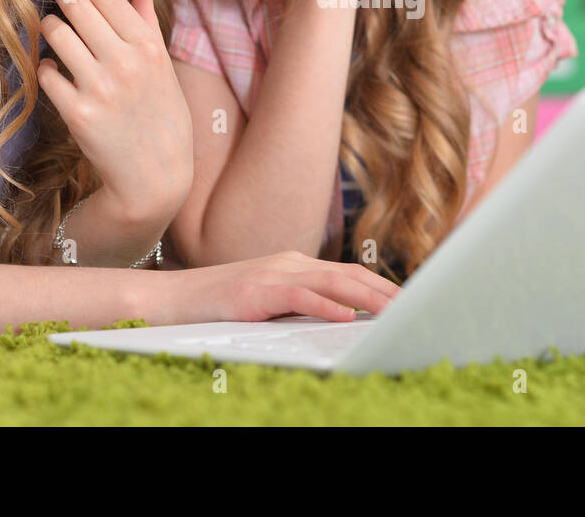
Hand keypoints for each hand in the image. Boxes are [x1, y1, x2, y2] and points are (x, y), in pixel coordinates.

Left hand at [37, 0, 191, 221]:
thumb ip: (149, 26)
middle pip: (79, 7)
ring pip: (57, 34)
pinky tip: (55, 70)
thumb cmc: (162, 118)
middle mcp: (126, 62)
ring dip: (50, 26)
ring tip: (52, 28)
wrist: (154, 177)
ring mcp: (100, 87)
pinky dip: (47, 67)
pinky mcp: (77, 113)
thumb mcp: (164, 70)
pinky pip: (47, 73)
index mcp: (149, 47)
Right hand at [168, 250, 400, 323]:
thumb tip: (341, 320)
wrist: (169, 299)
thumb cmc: (217, 305)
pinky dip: (325, 305)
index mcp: (293, 266)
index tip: (407, 300)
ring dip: (366, 296)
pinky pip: (297, 297)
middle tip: (414, 306)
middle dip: (383, 290)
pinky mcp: (254, 292)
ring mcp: (271, 275)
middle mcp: (288, 264)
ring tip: (393, 310)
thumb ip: (299, 305)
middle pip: (347, 274)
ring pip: (330, 281)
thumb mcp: (266, 302)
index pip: (347, 272)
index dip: (379, 284)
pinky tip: (345, 316)